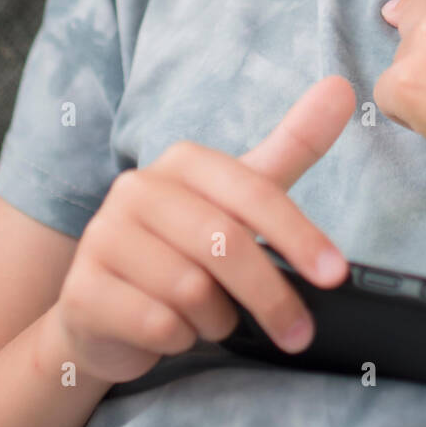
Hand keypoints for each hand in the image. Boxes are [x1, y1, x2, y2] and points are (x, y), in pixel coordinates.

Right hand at [53, 75, 354, 383]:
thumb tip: (344, 88)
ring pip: (192, 291)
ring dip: (217, 319)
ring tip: (211, 318)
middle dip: (271, 298)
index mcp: (182, 162)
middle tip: (297, 332)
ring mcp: (102, 236)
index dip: (300, 236)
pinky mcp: (81, 290)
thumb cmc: (187, 249)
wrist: (105, 312)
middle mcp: (136, 189)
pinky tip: (172, 331)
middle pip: (226, 245)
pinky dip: (179, 338)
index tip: (335, 275)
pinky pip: (157, 324)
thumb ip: (294, 145)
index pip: (254, 193)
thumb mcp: (243, 197)